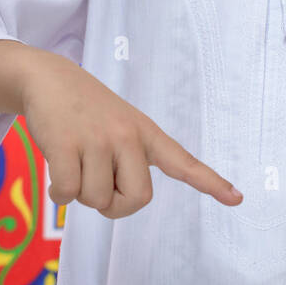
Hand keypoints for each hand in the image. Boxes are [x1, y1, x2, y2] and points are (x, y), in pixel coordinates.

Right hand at [21, 52, 242, 218]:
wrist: (48, 78)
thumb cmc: (87, 112)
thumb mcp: (121, 126)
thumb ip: (131, 161)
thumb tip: (123, 203)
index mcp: (146, 133)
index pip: (183, 161)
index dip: (210, 183)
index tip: (237, 199)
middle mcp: (128, 136)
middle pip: (137, 200)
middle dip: (114, 206)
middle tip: (98, 183)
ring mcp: (98, 139)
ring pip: (96, 200)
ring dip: (80, 194)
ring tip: (75, 160)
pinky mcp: (66, 145)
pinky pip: (68, 194)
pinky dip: (59, 193)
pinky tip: (56, 167)